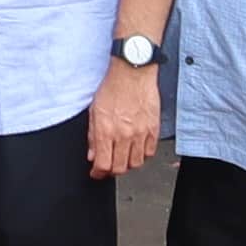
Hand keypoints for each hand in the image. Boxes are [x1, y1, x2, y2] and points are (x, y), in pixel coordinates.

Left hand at [84, 59, 161, 179]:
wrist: (132, 72)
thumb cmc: (113, 87)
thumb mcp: (94, 111)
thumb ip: (93, 136)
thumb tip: (93, 154)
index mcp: (106, 130)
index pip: (103, 165)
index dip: (98, 173)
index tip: (96, 173)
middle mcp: (124, 135)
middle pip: (120, 168)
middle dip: (111, 171)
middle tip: (108, 166)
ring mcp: (140, 133)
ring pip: (136, 163)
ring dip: (127, 164)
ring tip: (122, 157)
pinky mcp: (153, 129)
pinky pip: (149, 153)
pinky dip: (142, 155)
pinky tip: (136, 149)